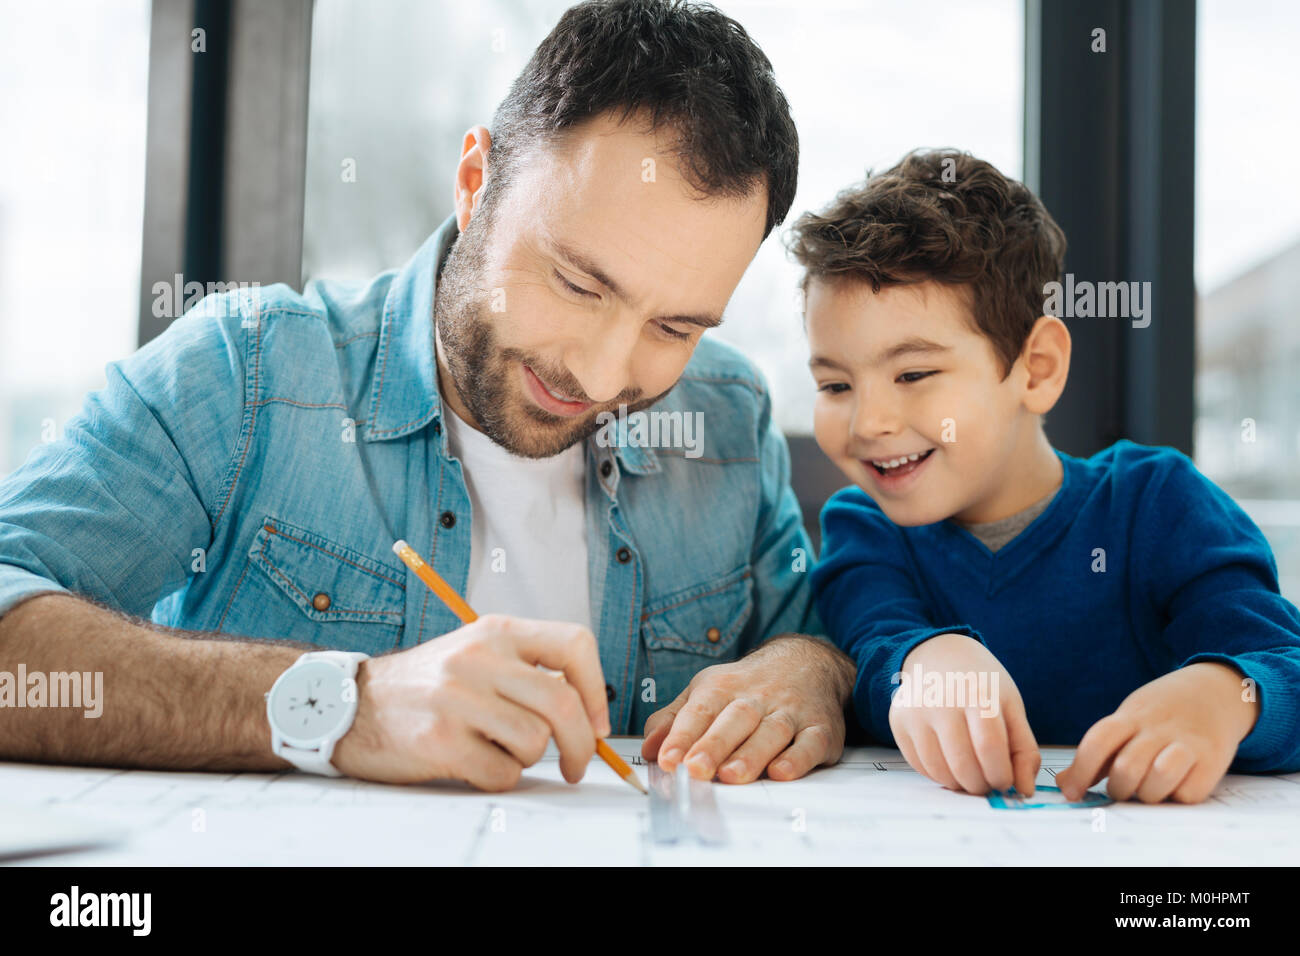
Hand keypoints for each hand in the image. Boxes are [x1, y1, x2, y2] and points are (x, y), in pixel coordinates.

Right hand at [331, 614, 610, 790]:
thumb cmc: (427, 685)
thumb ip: (527, 670)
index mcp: (495, 631)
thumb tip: (590, 713)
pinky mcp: (440, 740)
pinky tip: (475, 763)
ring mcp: (458, 698)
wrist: (350, 704)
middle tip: (578, 764)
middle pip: (562, 704)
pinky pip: (502, 773)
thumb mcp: (476, 653)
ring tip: (499, 749)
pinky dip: (499, 777)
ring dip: (528, 758)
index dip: (597, 688)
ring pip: (535, 742)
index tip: (596, 722)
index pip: (574, 644)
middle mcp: (479, 658)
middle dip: (582, 745)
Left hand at [640, 635, 853, 782]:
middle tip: (695, 770)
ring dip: (751, 755)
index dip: (681, 735)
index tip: (666, 760)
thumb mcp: (705, 691)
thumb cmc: (747, 686)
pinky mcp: (820, 729)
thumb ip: (673, 720)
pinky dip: (798, 758)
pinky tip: (782, 771)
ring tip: (731, 776)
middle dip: (714, 745)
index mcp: (723, 688)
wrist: (806, 662)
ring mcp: (790, 712)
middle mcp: (757, 698)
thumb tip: (649, 749)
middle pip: (735, 719)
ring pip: (771, 732)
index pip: (699, 710)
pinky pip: (810, 742)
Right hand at [890, 633, 1039, 795]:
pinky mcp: (898, 721)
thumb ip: (1023, 750)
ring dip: (959, 784)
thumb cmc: (979, 682)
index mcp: (977, 692)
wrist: (938, 655)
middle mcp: (941, 700)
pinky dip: (938, 774)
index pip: (989, 747)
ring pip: (939, 770)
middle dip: (980, 785)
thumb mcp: (1011, 706)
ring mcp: (915, 711)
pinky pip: (919, 765)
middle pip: (962, 763)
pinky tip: (949, 763)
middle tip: (987, 782)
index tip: (1005, 781)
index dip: (1001, 774)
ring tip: (970, 775)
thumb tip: (1025, 790)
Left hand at [1056, 662, 1259, 803]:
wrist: (1216, 691)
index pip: (1098, 741)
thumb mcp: (1127, 721)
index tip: (1072, 792)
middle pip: (1126, 767)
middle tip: (1120, 790)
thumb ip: (1099, 753)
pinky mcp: (1214, 760)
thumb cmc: (1162, 714)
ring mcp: (1187, 743)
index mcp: (1131, 716)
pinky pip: (1189, 793)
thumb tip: (1065, 784)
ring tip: (1148, 791)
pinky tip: (1175, 788)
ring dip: (1147, 794)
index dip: (1080, 770)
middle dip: (1117, 788)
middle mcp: (1158, 728)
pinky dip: (1177, 797)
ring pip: (1157, 779)